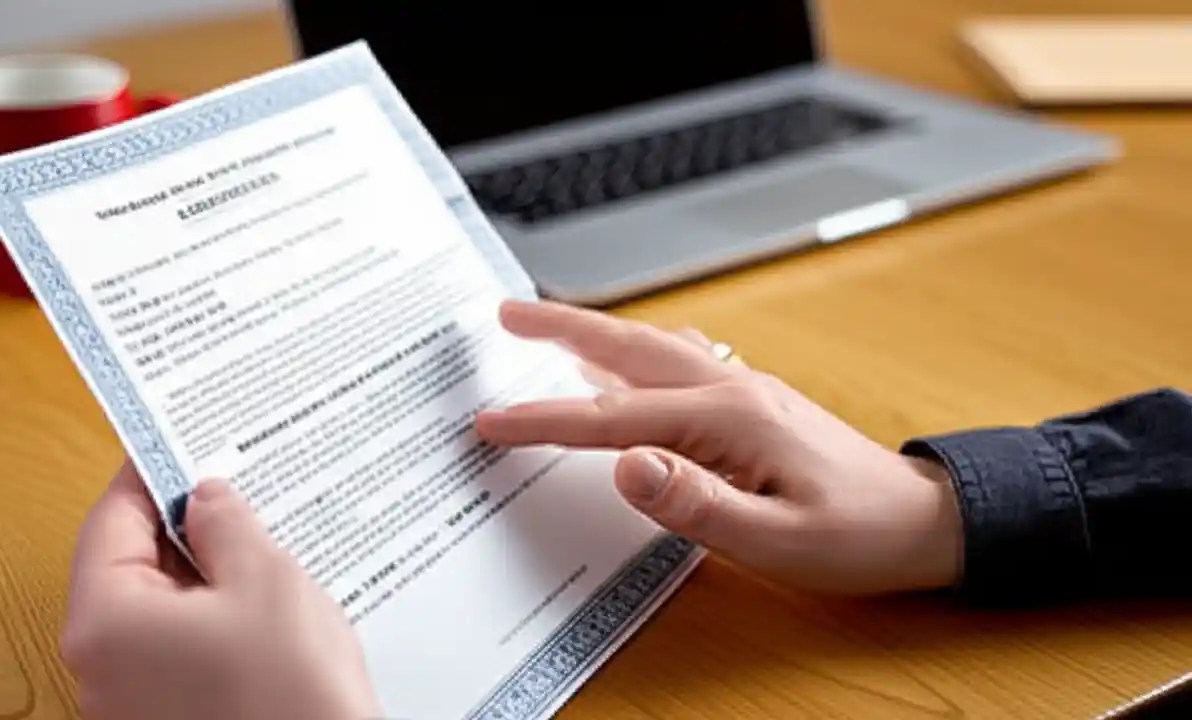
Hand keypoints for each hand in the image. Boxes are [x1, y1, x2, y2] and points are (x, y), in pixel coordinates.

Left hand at [61, 462, 379, 719]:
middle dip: (182, 527)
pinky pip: (177, 651)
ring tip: (261, 546)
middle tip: (234, 490)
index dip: (148, 476)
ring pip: (158, 612)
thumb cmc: (292, 693)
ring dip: (203, 575)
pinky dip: (212, 619)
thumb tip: (204, 498)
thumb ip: (225, 523)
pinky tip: (262, 604)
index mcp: (106, 622)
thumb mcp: (265, 578)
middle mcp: (101, 669)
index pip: (110, 522)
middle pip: (129, 568)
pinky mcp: (168, 719)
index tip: (175, 443)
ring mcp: (130, 703)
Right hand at [476, 300, 962, 594]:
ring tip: (544, 324)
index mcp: (728, 418)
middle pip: (626, 349)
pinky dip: (633, 349)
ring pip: (650, 346)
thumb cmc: (854, 536)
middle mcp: (730, 388)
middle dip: (560, 329)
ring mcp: (742, 387)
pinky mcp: (750, 400)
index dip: (545, 420)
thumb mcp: (777, 540)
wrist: (922, 520)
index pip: (613, 418)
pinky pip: (675, 360)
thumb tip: (625, 465)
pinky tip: (624, 358)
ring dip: (593, 331)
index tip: (490, 422)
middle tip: (503, 315)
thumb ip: (697, 506)